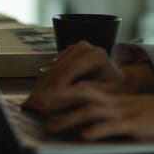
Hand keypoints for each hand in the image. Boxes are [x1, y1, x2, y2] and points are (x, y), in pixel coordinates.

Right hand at [23, 41, 153, 112]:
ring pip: (53, 69)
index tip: (39, 102)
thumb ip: (75, 100)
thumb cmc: (117, 90)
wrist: (124, 81)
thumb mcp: (101, 96)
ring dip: (42, 86)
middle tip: (29, 104)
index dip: (52, 88)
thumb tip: (47, 106)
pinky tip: (40, 94)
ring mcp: (75, 48)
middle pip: (57, 70)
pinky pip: (53, 68)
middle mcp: (84, 47)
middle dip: (43, 89)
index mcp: (95, 55)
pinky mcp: (69, 53)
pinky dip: (46, 82)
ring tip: (31, 102)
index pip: (67, 72)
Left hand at [43, 85, 153, 140]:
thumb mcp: (129, 111)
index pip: (80, 88)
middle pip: (80, 93)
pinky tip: (85, 136)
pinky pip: (115, 126)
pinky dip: (98, 131)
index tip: (38, 98)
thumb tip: (84, 124)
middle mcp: (115, 100)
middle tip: (34, 105)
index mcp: (112, 96)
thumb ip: (108, 115)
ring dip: (69, 118)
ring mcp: (126, 111)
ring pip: (92, 110)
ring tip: (51, 126)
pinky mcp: (137, 124)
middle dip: (55, 98)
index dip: (58, 92)